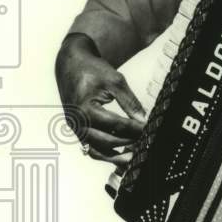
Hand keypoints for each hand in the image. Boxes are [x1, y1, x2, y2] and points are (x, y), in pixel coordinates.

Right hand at [55, 34, 144, 167]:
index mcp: (85, 108)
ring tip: (133, 156)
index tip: (149, 129)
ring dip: (115, 156)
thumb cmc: (93, 71)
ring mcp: (75, 128)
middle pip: (106, 140)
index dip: (135, 129)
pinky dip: (105, 154)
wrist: (72, 65)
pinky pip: (91, 148)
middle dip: (128, 142)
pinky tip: (121, 154)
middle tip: (145, 141)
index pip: (116, 124)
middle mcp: (78, 122)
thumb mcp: (115, 81)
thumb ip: (130, 102)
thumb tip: (143, 120)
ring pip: (96, 151)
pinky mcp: (77, 130)